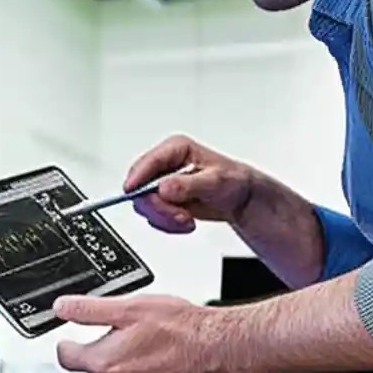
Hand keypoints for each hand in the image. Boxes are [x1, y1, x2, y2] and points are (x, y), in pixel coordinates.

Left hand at [53, 294, 226, 372]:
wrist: (213, 347)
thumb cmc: (177, 328)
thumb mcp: (127, 308)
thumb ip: (88, 310)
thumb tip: (62, 307)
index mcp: (103, 363)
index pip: (65, 356)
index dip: (67, 342)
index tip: (69, 335)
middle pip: (90, 366)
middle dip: (99, 348)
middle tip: (121, 330)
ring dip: (117, 360)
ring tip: (140, 341)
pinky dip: (134, 372)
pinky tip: (150, 355)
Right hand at [126, 134, 258, 234]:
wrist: (239, 197)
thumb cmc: (232, 181)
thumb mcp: (215, 182)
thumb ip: (188, 184)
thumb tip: (163, 187)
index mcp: (175, 150)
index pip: (148, 162)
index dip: (137, 177)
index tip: (132, 191)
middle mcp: (164, 165)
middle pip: (141, 187)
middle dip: (159, 207)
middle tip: (179, 216)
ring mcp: (160, 183)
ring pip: (145, 205)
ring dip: (166, 217)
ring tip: (187, 219)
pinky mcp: (161, 200)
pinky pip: (153, 216)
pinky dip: (168, 223)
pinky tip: (185, 220)